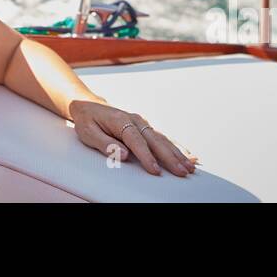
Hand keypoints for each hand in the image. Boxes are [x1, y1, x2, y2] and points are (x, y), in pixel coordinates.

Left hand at [68, 99, 198, 176]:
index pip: (136, 141)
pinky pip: (163, 137)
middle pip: (155, 140)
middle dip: (170, 157)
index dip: (147, 157)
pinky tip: (188, 154)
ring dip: (177, 153)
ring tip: (189, 166)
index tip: (155, 171)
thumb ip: (104, 143)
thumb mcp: (87, 132)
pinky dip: (176, 146)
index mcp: (120, 120)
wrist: (88, 105)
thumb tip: (123, 154)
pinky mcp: (144, 127)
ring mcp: (141, 123)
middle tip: (182, 171)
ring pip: (162, 139)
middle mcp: (134, 120)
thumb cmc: (87, 120)